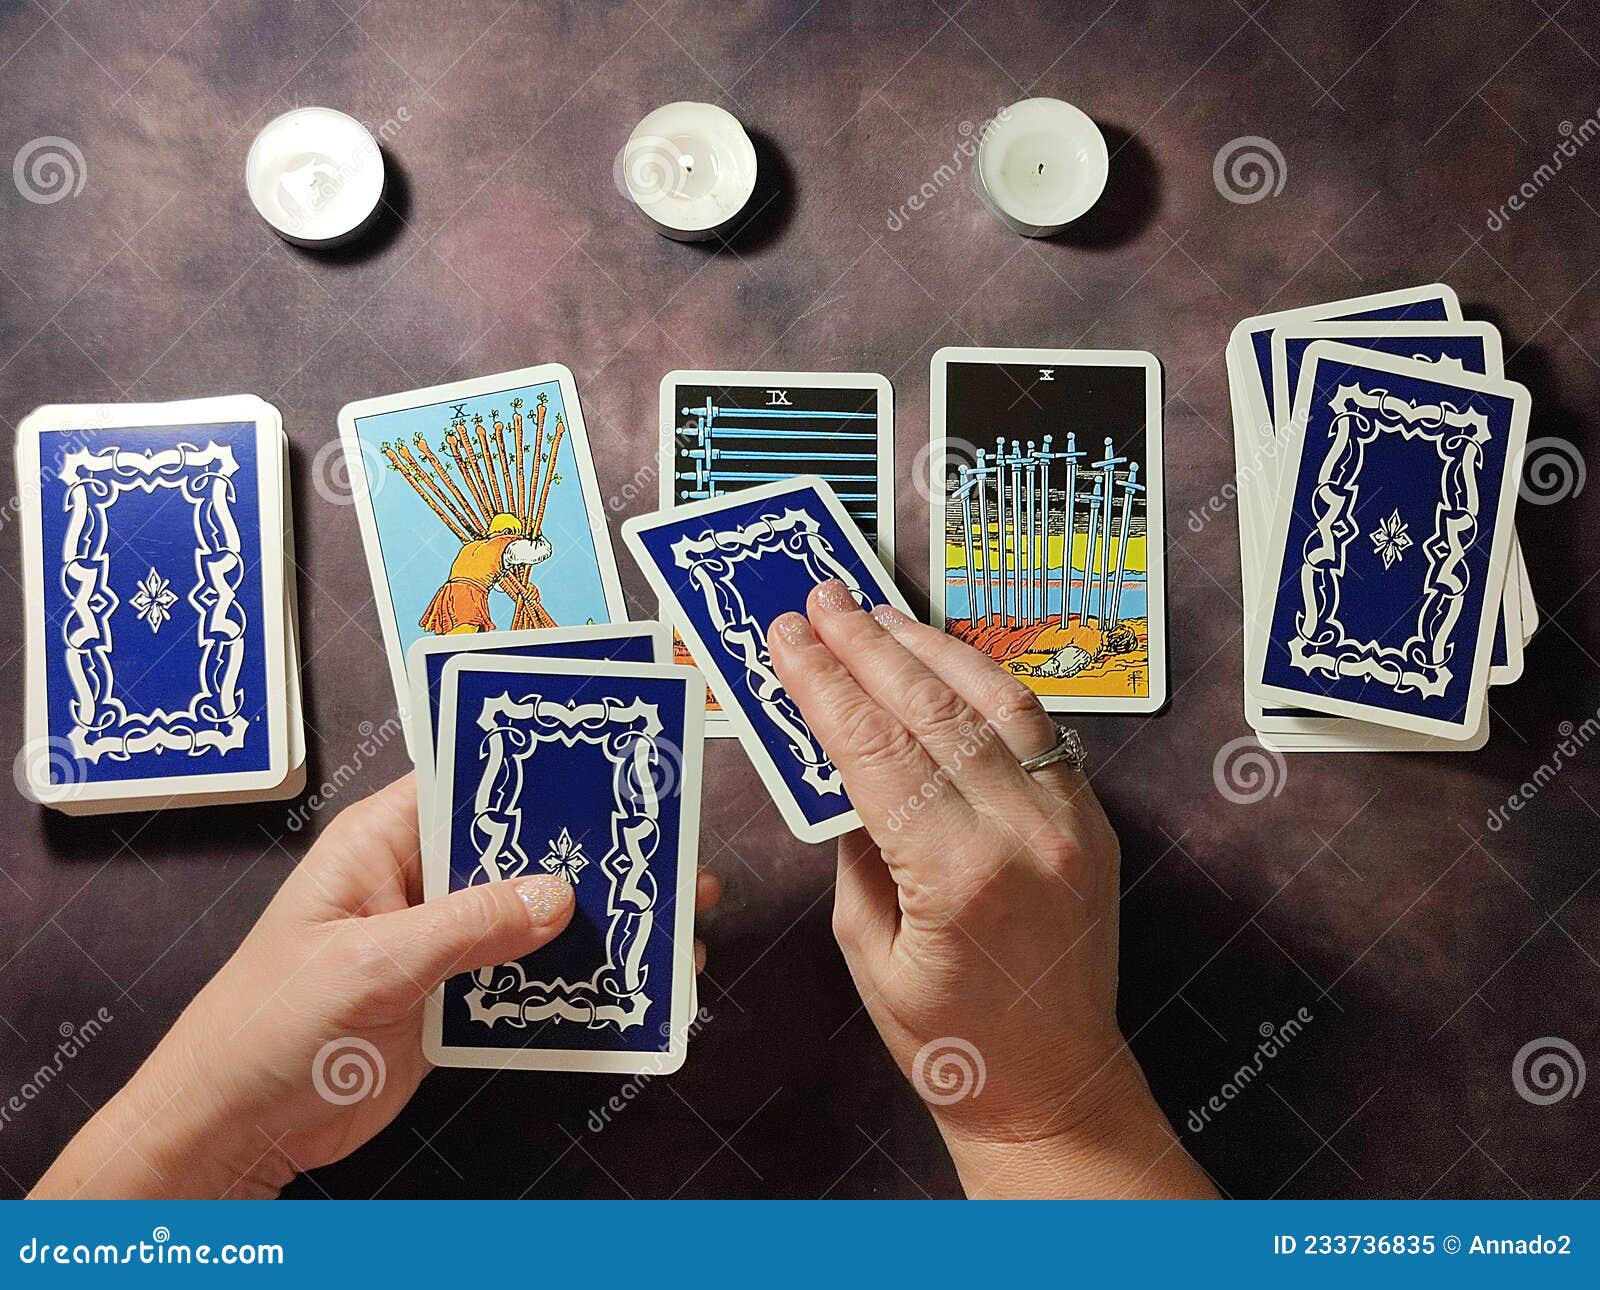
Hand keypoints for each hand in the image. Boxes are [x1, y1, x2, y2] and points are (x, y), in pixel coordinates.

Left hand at [31, 774, 720, 1198]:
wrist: (232, 1131)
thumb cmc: (269, 1026)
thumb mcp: (368, 964)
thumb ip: (465, 926)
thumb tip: (560, 895)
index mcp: (382, 844)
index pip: (467, 783)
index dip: (535, 769)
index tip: (610, 763)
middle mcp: (419, 883)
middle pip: (516, 851)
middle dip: (589, 852)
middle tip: (669, 848)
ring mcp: (440, 944)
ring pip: (531, 919)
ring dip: (597, 922)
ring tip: (678, 915)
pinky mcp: (453, 1003)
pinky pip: (526, 981)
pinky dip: (575, 982)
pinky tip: (636, 982)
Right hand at [767, 582, 1211, 1198]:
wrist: (1054, 1084)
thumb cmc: (948, 1039)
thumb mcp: (869, 951)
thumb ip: (855, 849)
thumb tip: (841, 762)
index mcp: (958, 876)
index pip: (875, 750)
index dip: (824, 685)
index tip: (787, 636)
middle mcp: (1024, 834)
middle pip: (932, 710)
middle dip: (867, 646)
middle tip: (821, 599)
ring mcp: (1069, 821)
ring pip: (996, 701)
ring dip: (930, 648)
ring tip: (877, 613)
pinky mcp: (1092, 820)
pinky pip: (1038, 729)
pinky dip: (986, 684)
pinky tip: (945, 660)